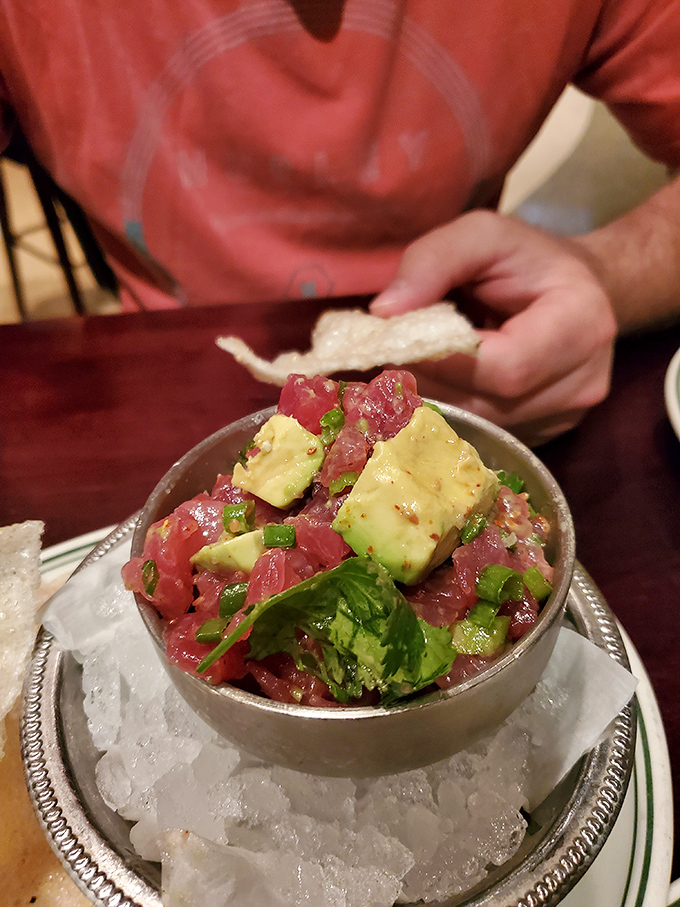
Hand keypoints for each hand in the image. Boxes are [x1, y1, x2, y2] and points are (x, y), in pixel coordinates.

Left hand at [370, 210, 617, 445]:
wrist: (573, 289)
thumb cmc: (526, 259)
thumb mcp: (482, 234)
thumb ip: (433, 261)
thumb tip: (385, 313)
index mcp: (580, 326)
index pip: (505, 368)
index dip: (444, 361)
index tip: (403, 339)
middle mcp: (582, 383)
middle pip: (487, 407)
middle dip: (431, 381)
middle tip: (399, 351)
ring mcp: (565, 416)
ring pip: (478, 427)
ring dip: (436, 398)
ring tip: (422, 360)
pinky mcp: (544, 435)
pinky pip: (483, 435)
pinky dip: (453, 410)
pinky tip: (446, 380)